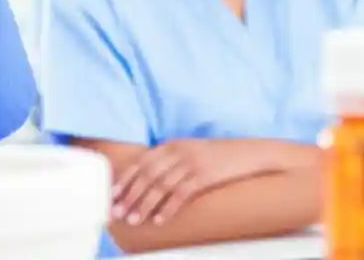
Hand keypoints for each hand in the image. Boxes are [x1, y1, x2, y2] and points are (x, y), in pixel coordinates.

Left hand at [110, 139, 279, 226]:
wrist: (251, 154)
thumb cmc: (221, 158)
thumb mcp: (192, 153)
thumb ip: (172, 162)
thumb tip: (149, 182)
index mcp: (173, 144)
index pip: (142, 162)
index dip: (125, 179)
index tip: (112, 195)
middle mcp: (179, 150)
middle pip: (147, 174)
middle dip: (130, 195)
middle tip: (117, 212)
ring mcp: (192, 162)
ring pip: (161, 185)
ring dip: (144, 204)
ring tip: (134, 220)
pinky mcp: (205, 175)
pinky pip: (182, 193)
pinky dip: (168, 207)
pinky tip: (159, 220)